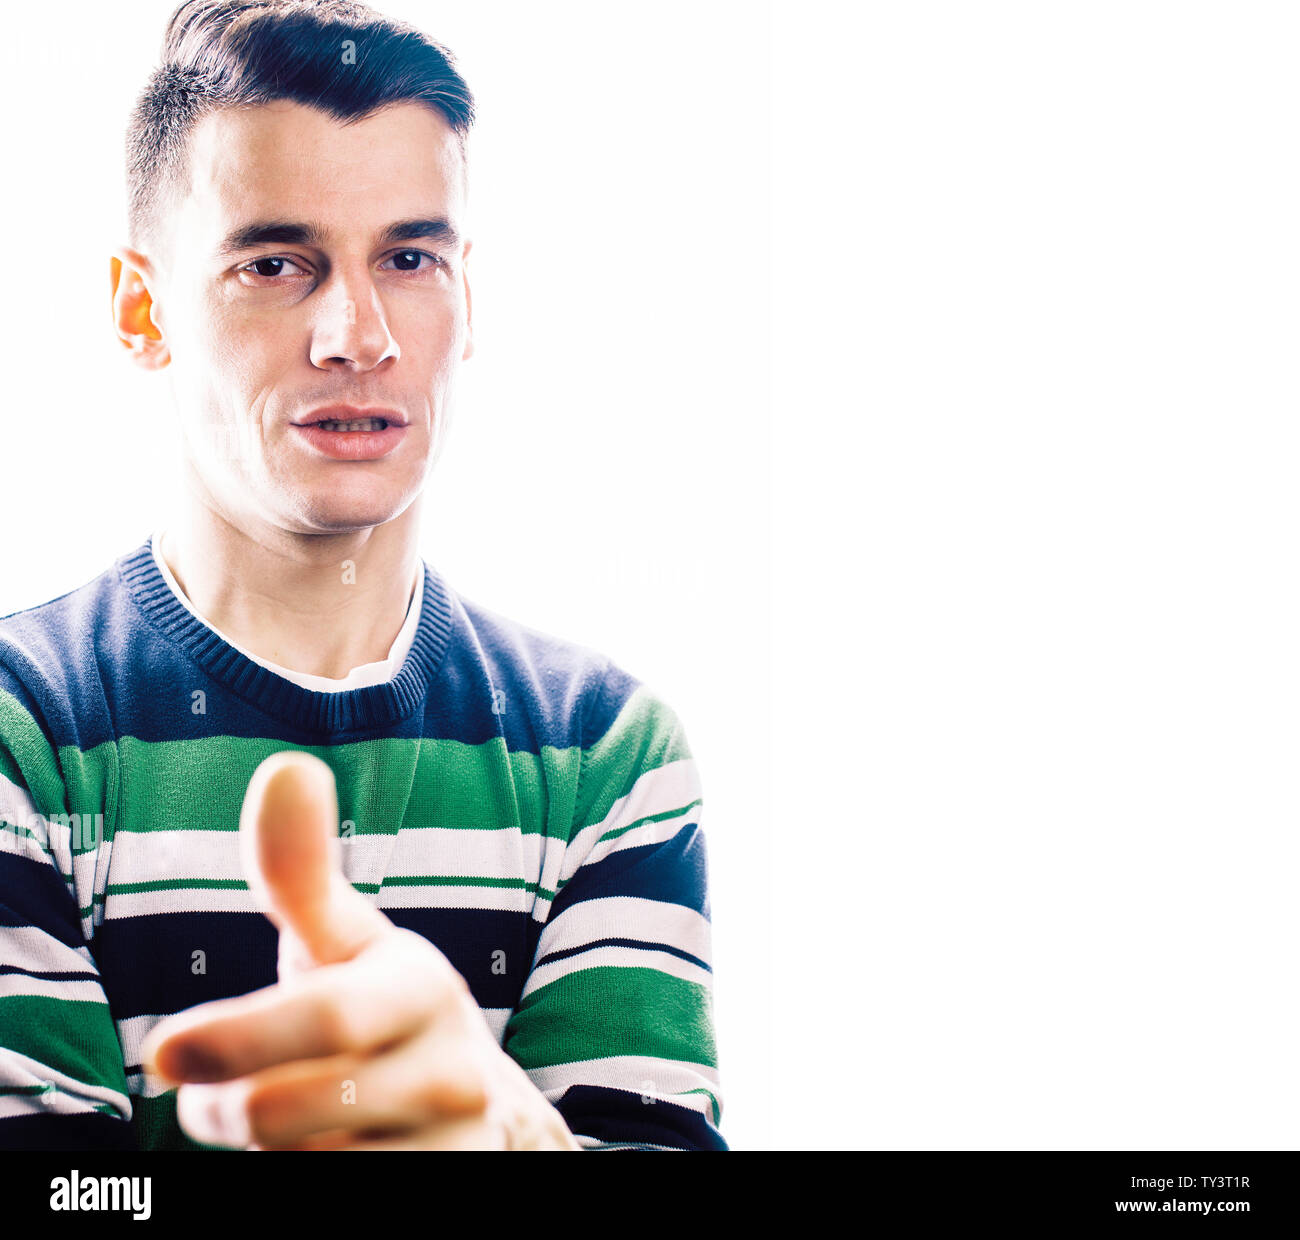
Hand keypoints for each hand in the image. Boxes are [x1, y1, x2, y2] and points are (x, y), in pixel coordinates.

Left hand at [139, 750, 579, 1149]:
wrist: (452, 1098)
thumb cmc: (371, 1005)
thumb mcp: (337, 941)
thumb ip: (299, 869)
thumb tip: (285, 766)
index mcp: (421, 987)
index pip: (329, 1021)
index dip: (238, 1038)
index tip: (160, 1051)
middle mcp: (451, 1071)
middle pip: (285, 1112)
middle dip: (223, 1105)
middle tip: (208, 1091)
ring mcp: (448, 1145)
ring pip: (298, 1170)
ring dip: (260, 1152)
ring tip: (279, 1112)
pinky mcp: (440, 1189)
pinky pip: (323, 1203)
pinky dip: (299, 1183)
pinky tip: (321, 1155)